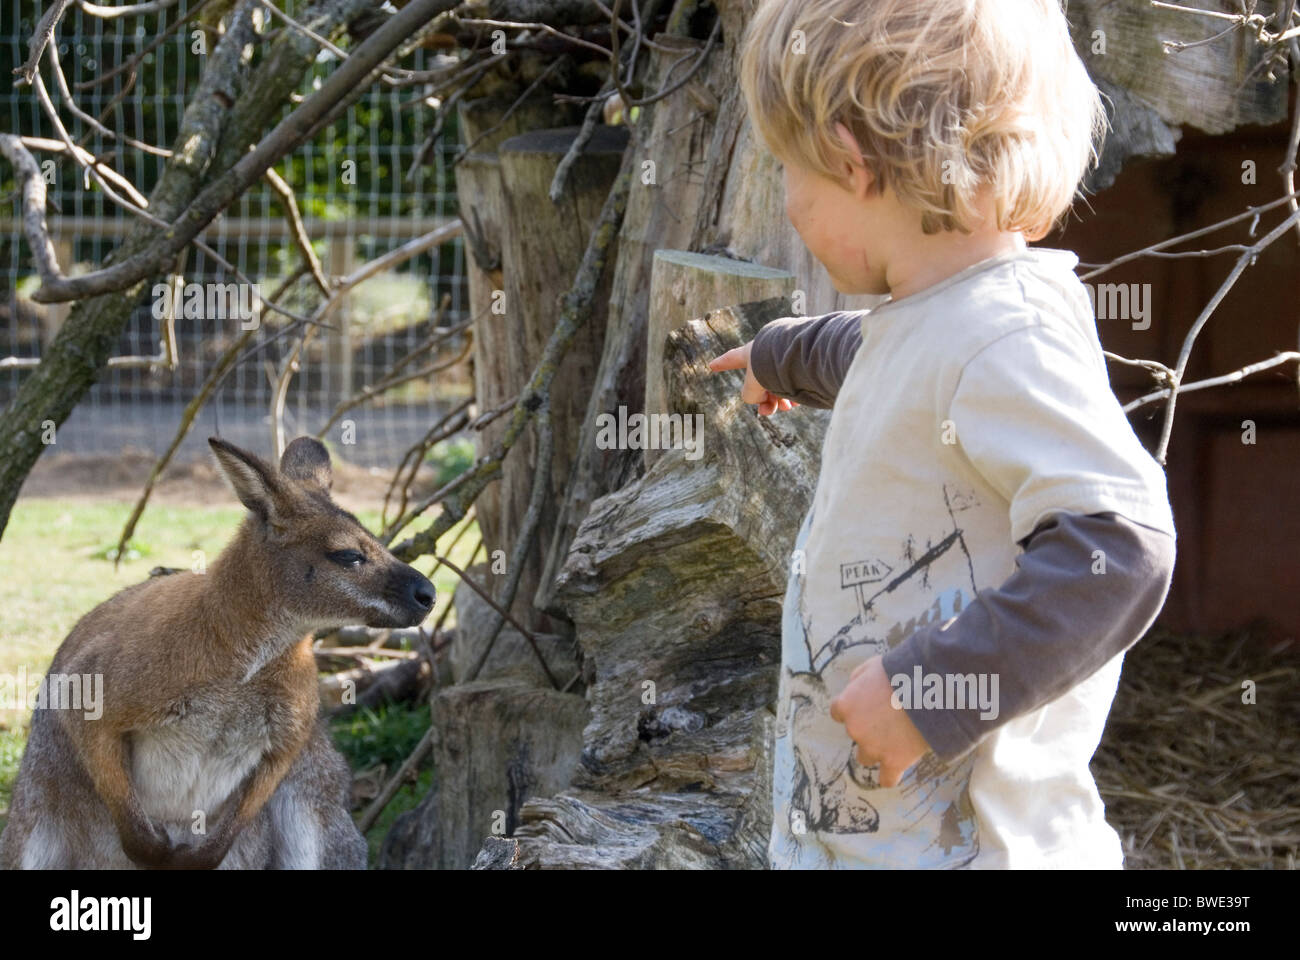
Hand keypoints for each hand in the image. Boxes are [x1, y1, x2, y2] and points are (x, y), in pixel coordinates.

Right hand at [707, 342, 797, 416]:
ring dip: (779, 402)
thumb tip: (765, 398)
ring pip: (778, 386)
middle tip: (767, 411)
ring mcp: (784, 360)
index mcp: (751, 353)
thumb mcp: (752, 386)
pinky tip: (797, 401)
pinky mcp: (801, 365)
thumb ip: (750, 395)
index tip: (712, 365)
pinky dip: (794, 395)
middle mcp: (767, 355)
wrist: (800, 357)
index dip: (721, 364)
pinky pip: (794, 384)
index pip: (731, 359)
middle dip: (763, 400)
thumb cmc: (771, 366)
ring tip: (786, 407)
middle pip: (760, 382)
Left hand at [829, 656, 930, 787]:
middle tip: (889, 718)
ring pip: (865, 757)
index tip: (867, 707)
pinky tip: (895, 769)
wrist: (928, 689)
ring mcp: (873, 747)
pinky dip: (890, 776)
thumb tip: (853, 687)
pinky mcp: (894, 762)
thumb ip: (857, 679)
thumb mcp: (872, 666)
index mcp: (846, 705)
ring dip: (876, 750)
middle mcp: (855, 729)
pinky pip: (886, 779)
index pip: (838, 712)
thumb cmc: (901, 673)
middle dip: (868, 729)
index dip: (854, 710)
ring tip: (895, 740)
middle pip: (855, 734)